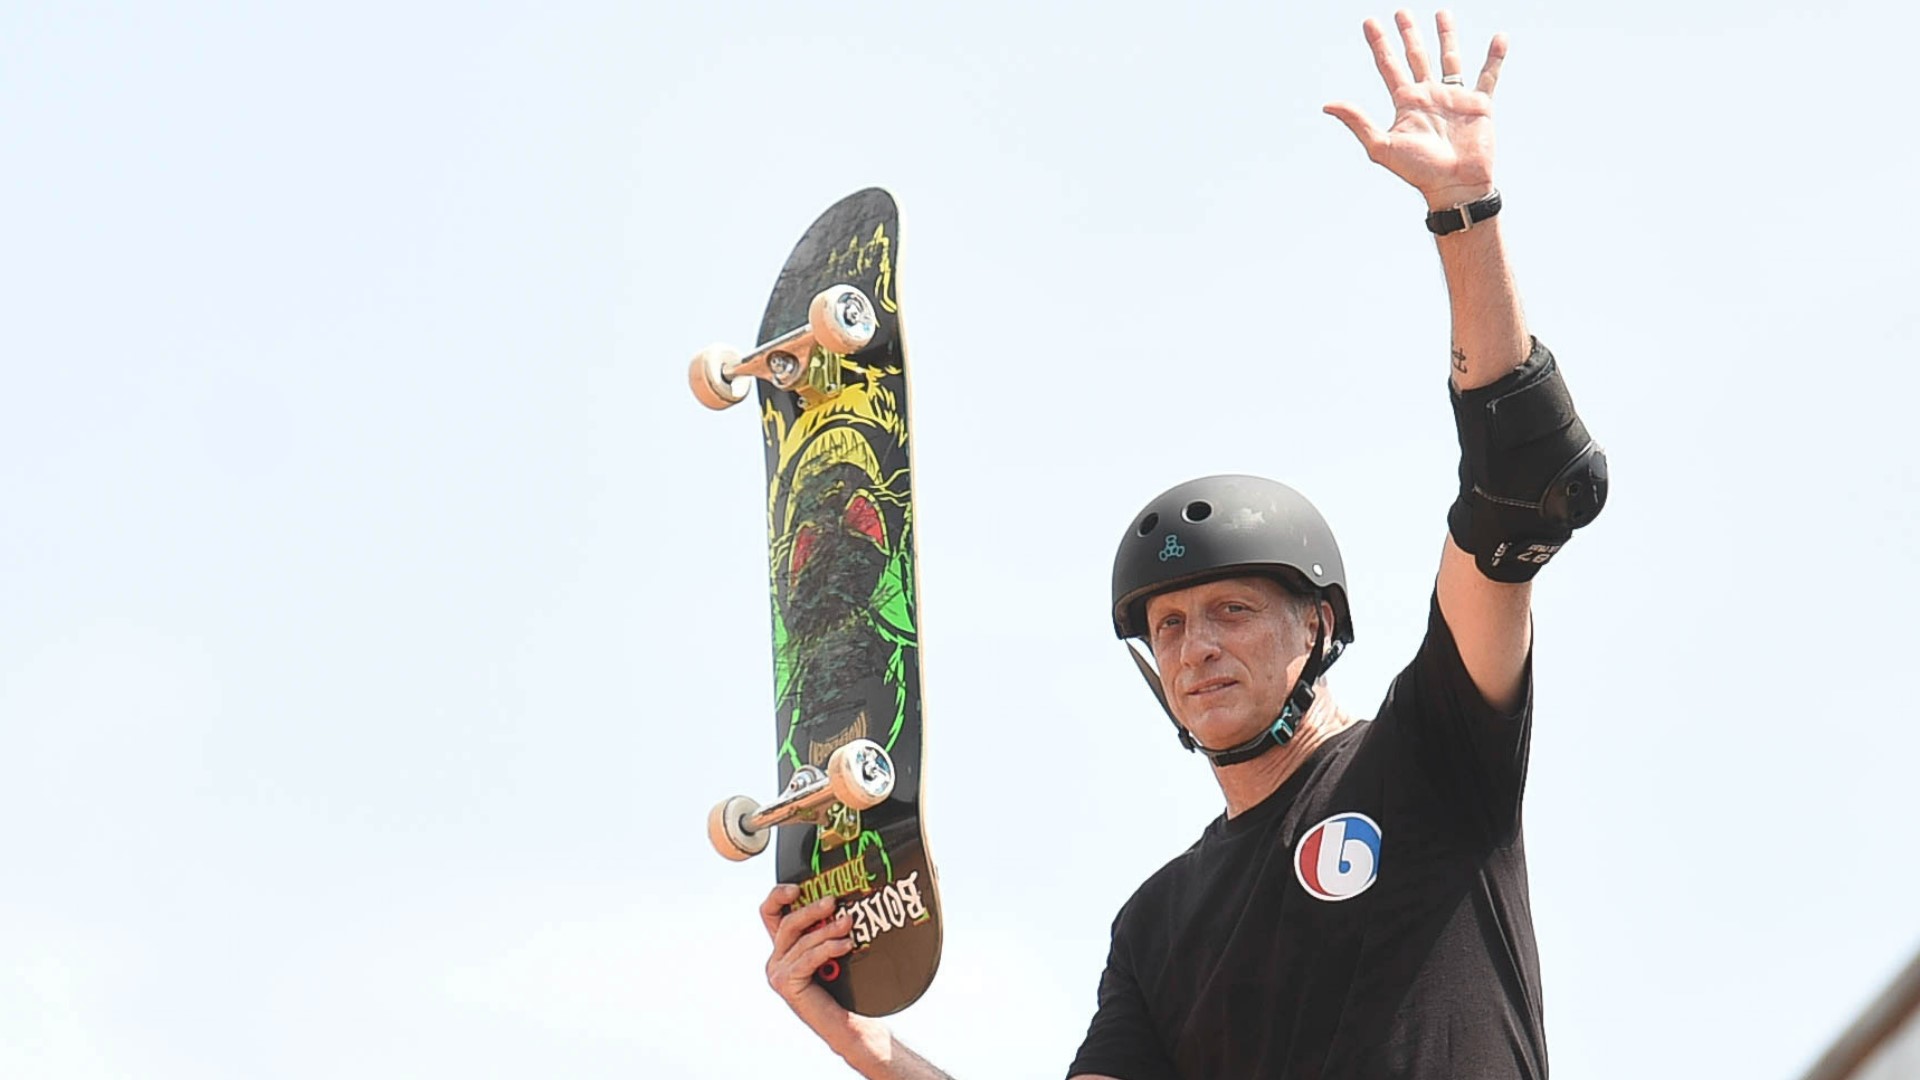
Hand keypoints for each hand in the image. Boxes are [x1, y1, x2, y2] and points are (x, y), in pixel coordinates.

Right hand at [761, 884, 855, 1008]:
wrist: (846, 1021)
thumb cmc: (842, 986)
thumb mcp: (831, 949)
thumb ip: (827, 929)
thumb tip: (841, 903)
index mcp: (784, 945)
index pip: (770, 912)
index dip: (778, 896)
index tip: (798, 887)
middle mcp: (777, 957)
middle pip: (787, 922)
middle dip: (811, 909)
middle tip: (833, 902)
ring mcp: (778, 972)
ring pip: (801, 940)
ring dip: (828, 929)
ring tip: (848, 924)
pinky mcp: (786, 983)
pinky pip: (807, 958)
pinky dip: (828, 948)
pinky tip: (845, 945)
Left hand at [1323, 9, 1507, 209]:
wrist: (1454, 186)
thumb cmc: (1418, 171)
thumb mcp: (1382, 146)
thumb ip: (1358, 122)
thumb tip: (1327, 104)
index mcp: (1406, 103)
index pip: (1388, 65)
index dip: (1379, 43)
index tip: (1369, 22)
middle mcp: (1429, 95)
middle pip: (1416, 56)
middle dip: (1408, 34)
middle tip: (1400, 11)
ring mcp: (1454, 98)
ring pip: (1450, 58)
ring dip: (1446, 36)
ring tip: (1442, 13)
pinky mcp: (1479, 105)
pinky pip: (1488, 75)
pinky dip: (1495, 57)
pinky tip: (1500, 38)